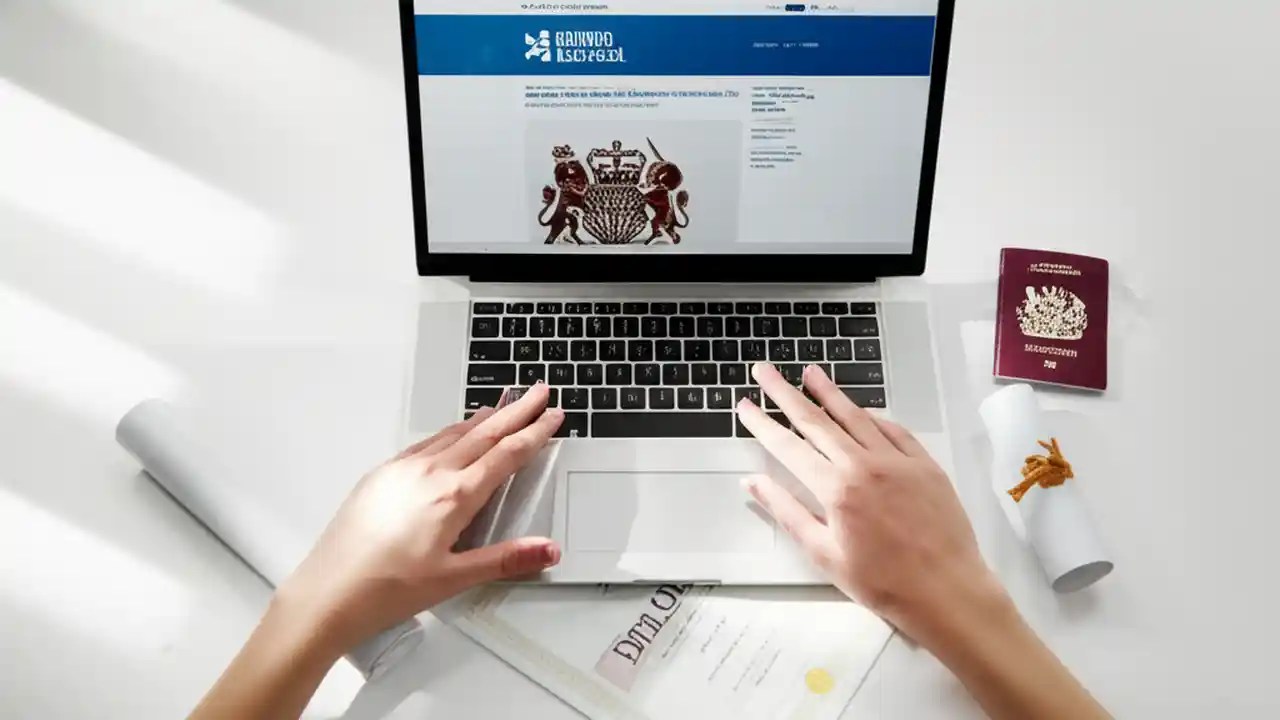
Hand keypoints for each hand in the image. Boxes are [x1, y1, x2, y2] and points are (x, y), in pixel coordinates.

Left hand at [276, 384, 563, 652]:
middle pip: (484, 433)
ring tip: (503, 404)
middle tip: (539, 392)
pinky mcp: (382, 475)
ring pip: (454, 432)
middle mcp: (429, 473)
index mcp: (453, 496)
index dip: (534, 433)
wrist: (328, 591)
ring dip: (484, 417)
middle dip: (517, 411)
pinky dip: (451, 431)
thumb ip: (506, 559)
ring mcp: (403, 470)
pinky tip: (454, 433)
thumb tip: (547, 549)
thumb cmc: (384, 589)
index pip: (506, 455)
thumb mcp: (455, 579)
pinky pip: (426, 442)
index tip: (553, 416)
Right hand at [737, 363, 1002, 640]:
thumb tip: (753, 483)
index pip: (788, 446)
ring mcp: (897, 460)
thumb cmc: (883, 583)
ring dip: (829, 392)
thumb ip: (787, 512)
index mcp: (836, 489)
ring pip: (856, 416)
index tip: (745, 406)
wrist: (948, 591)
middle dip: (786, 393)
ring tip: (809, 373)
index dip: (763, 424)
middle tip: (765, 371)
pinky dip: (872, 416)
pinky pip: (893, 430)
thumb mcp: (824, 555)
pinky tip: (861, 410)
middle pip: (817, 420)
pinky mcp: (924, 464)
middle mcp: (865, 465)